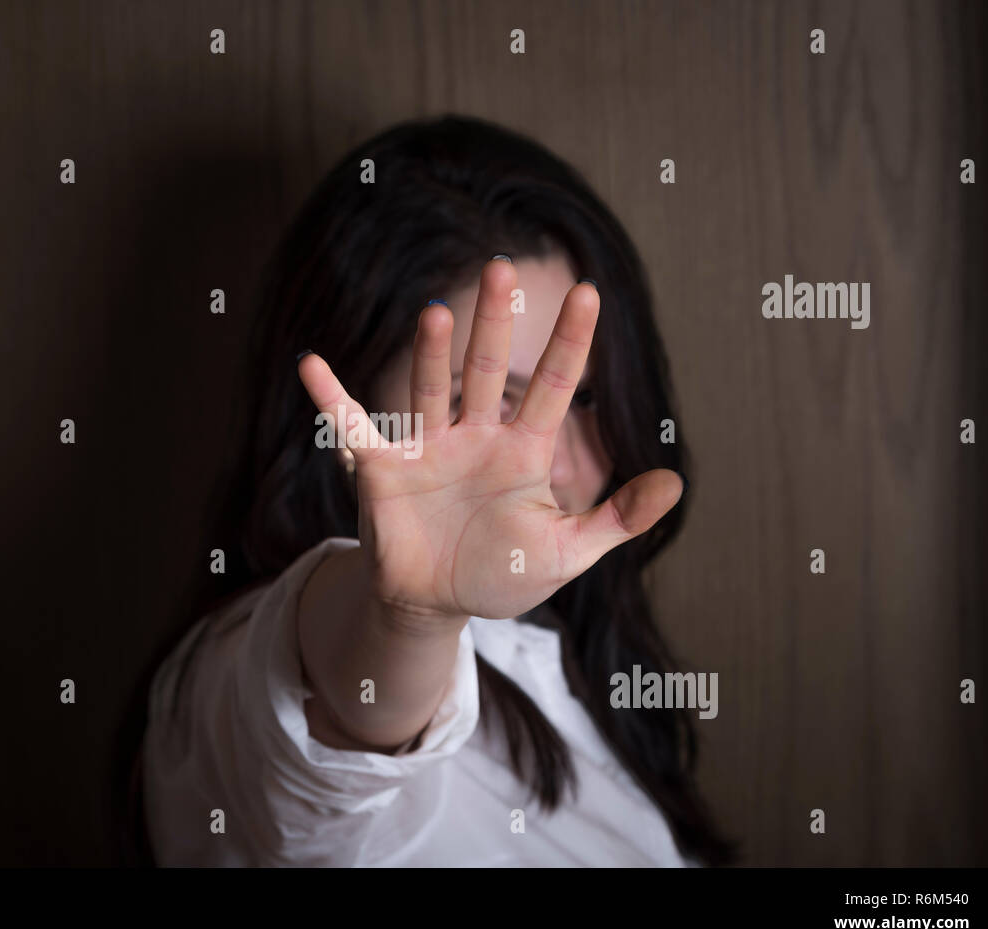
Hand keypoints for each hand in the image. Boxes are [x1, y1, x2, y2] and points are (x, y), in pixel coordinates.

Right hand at [297, 258, 682, 624]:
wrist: (437, 602)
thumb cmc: (501, 570)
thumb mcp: (567, 551)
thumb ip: (617, 518)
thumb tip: (675, 482)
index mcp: (523, 451)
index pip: (551, 387)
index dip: (570, 343)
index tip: (590, 294)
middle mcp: (474, 437)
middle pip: (485, 370)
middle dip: (494, 323)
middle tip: (502, 266)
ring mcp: (427, 448)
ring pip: (429, 389)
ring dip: (430, 353)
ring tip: (437, 313)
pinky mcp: (383, 469)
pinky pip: (354, 429)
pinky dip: (331, 399)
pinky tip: (312, 365)